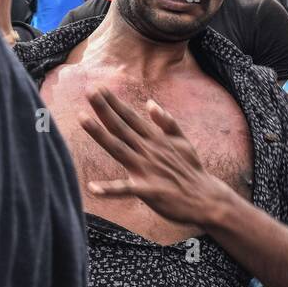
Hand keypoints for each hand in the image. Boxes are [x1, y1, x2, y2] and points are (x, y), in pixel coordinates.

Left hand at [80, 89, 233, 226]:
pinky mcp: (147, 191)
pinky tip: (93, 188)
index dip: (114, 102)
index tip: (99, 88)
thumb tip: (151, 103)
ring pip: (118, 149)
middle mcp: (148, 150)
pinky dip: (110, 189)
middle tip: (89, 90)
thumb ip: (167, 122)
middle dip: (104, 109)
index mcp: (156, 139)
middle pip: (121, 127)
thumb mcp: (182, 141)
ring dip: (100, 134)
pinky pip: (125, 189)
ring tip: (83, 119)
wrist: (204, 198)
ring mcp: (147, 169)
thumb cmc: (191, 170)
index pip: (131, 116)